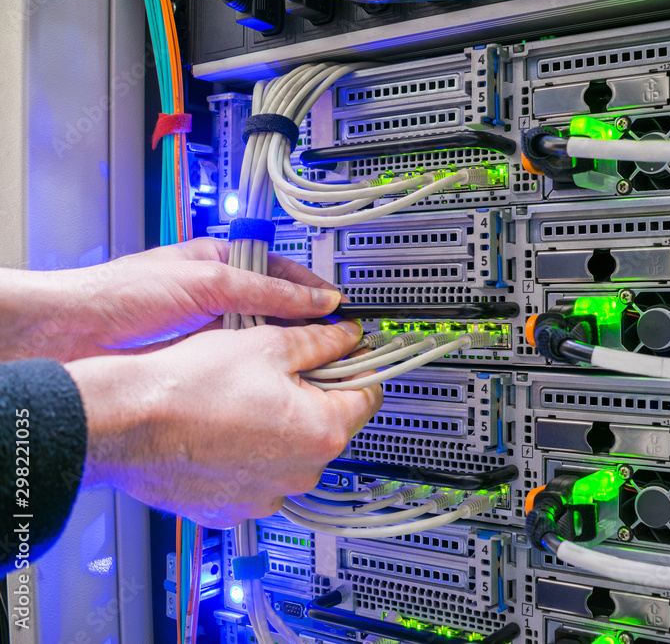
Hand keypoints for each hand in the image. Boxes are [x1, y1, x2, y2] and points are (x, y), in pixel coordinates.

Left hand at [0, 238, 340, 361]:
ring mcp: (207, 330)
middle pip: (275, 309)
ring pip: (259, 340)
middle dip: (302, 325)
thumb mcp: (208, 283)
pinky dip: (255, 371)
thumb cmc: (124, 295)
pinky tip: (271, 381)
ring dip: (279, 351)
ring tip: (307, 364)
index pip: (281, 272)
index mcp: (220, 261)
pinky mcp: (196, 360)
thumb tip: (315, 301)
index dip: (313, 290)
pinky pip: (238, 364)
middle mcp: (217, 295)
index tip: (340, 308)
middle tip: (333, 343)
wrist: (72, 336)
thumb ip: (265, 293)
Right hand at [66, 321, 381, 526]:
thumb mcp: (267, 344)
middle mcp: (302, 473)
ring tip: (243, 399)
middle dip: (314, 396)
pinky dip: (249, 454)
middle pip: (330, 425)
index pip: (368, 395)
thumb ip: (319, 341)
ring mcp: (267, 496)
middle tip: (282, 371)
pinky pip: (258, 476)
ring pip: (293, 453)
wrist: (125, 424)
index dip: (356, 366)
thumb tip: (344, 335)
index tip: (345, 355)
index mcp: (322, 431)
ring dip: (280, 427)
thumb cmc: (189, 387)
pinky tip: (223, 428)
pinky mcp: (234, 508)